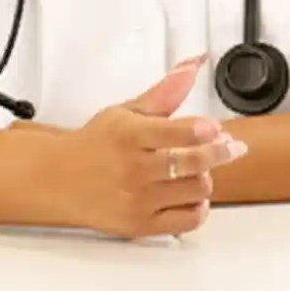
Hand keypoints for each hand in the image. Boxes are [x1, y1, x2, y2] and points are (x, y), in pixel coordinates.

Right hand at [33, 56, 247, 237]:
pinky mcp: (139, 225)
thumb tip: (192, 66)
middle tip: (231, 147)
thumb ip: (165, 92)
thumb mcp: (127, 111)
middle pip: (194, 163)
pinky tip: (192, 196)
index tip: (216, 129)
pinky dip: (198, 208)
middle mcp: (134, 169)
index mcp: (131, 135)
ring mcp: (138, 199)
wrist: (58, 179)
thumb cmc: (96, 144)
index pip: (178, 133)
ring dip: (205, 178)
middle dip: (220, 152)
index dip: (206, 131)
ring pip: (196, 190)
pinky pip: (186, 221)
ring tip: (198, 169)